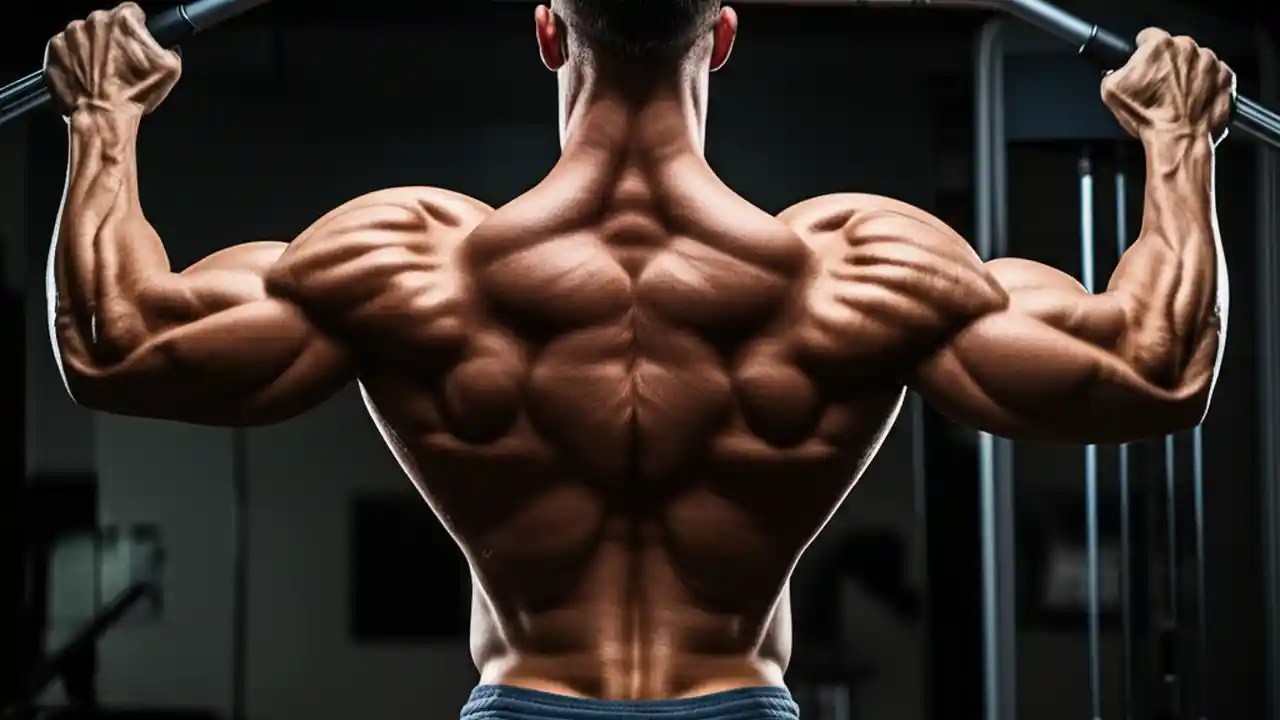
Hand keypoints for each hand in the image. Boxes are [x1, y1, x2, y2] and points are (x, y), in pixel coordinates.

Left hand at [43, 2, 180, 115]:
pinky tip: (86, 76)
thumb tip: (165, 48)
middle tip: (119, 64)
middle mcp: (93, 21)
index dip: (136, 28)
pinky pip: (65, 48)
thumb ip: (169, 49)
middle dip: (112, 39)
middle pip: (105, 22)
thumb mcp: (170, 70)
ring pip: (84, 34)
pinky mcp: (54, 49)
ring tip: (102, 73)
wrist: (102, 116)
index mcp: (122, 20)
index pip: (132, 12)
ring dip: (92, 48)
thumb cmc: (134, 94)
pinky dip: (74, 59)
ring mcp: (70, 34)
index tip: (135, 43)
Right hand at [1101, 28, 1235, 144]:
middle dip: (1167, 64)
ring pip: (1196, 60)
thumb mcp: (1111, 92)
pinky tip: (1194, 100)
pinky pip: (1215, 75)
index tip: (1144, 64)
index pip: (1149, 36)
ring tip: (1177, 97)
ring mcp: (1210, 62)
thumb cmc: (1148, 117)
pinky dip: (1206, 85)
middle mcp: (1188, 48)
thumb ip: (1115, 72)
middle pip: (1175, 48)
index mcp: (1160, 46)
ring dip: (1187, 73)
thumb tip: (1120, 71)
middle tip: (1159, 87)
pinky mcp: (1226, 77)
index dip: (1143, 50)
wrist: (1178, 140)